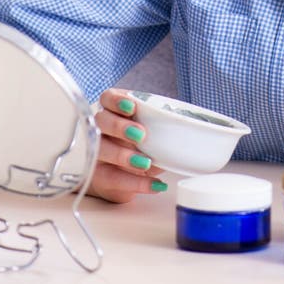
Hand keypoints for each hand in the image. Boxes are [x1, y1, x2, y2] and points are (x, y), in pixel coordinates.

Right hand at [86, 88, 166, 202]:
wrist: (121, 174)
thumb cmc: (139, 144)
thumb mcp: (149, 131)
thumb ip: (159, 127)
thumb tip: (186, 132)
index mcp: (113, 111)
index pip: (107, 98)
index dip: (117, 101)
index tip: (132, 106)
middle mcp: (100, 129)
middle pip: (101, 122)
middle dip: (119, 127)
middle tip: (141, 134)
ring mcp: (96, 152)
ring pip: (101, 150)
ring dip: (124, 156)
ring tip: (146, 162)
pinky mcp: (99, 176)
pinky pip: (113, 178)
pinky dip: (137, 183)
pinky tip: (156, 184)